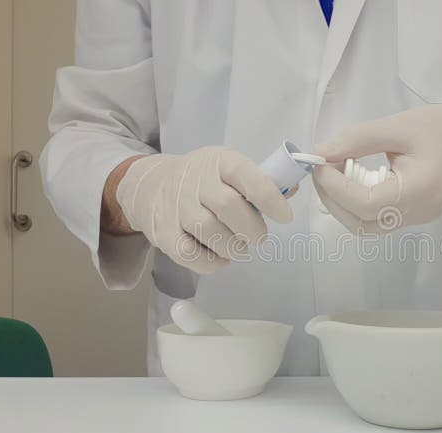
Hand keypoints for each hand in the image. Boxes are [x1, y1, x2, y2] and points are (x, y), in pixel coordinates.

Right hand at [115, 147, 292, 272]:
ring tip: (239, 246)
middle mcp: (195, 181)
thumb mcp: (229, 168)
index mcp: (219, 161)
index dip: (269, 197)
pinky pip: (190, 254)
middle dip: (253, 229)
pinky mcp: (163, 232)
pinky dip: (211, 262)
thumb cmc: (203, 179)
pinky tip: (220, 257)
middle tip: (259, 238)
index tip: (284, 217)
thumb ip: (260, 181)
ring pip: (210, 232)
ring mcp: (176, 206)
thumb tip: (290, 191)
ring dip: (233, 246)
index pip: (246, 175)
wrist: (151, 184)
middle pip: (229, 207)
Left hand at [312, 101, 441, 233]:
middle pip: (363, 222)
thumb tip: (320, 153)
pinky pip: (373, 218)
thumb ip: (356, 140)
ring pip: (364, 225)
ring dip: (341, 201)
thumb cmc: (439, 127)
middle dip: (333, 197)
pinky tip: (352, 177)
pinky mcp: (409, 218)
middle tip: (322, 166)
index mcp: (423, 188)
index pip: (369, 204)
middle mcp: (420, 212)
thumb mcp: (396, 125)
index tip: (320, 164)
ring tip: (337, 169)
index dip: (338, 188)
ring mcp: (415, 220)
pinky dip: (354, 201)